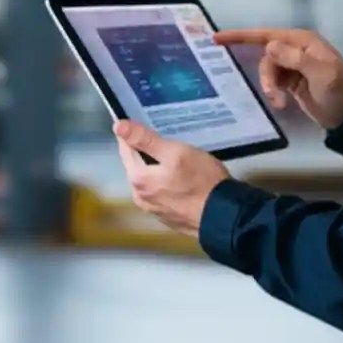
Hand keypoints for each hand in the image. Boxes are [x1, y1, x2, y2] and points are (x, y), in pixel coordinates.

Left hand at [114, 120, 229, 237]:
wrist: (224, 216)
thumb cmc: (201, 180)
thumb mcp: (175, 152)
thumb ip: (145, 139)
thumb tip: (118, 127)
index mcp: (138, 179)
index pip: (125, 148)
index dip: (133, 134)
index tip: (145, 125)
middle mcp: (140, 196)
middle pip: (136, 165)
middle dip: (147, 153)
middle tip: (168, 144)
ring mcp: (153, 209)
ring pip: (149, 180)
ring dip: (157, 170)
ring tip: (177, 162)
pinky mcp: (167, 217)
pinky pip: (160, 194)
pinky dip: (166, 185)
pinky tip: (182, 181)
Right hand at [214, 28, 342, 129]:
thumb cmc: (339, 89)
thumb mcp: (321, 73)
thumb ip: (294, 58)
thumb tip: (269, 46)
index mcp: (302, 42)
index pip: (267, 35)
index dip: (241, 36)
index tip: (217, 38)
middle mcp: (296, 50)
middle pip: (266, 57)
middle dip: (266, 75)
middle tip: (273, 94)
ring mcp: (293, 66)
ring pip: (268, 71)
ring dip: (270, 87)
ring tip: (279, 102)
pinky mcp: (292, 82)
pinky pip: (274, 82)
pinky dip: (274, 92)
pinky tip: (281, 103)